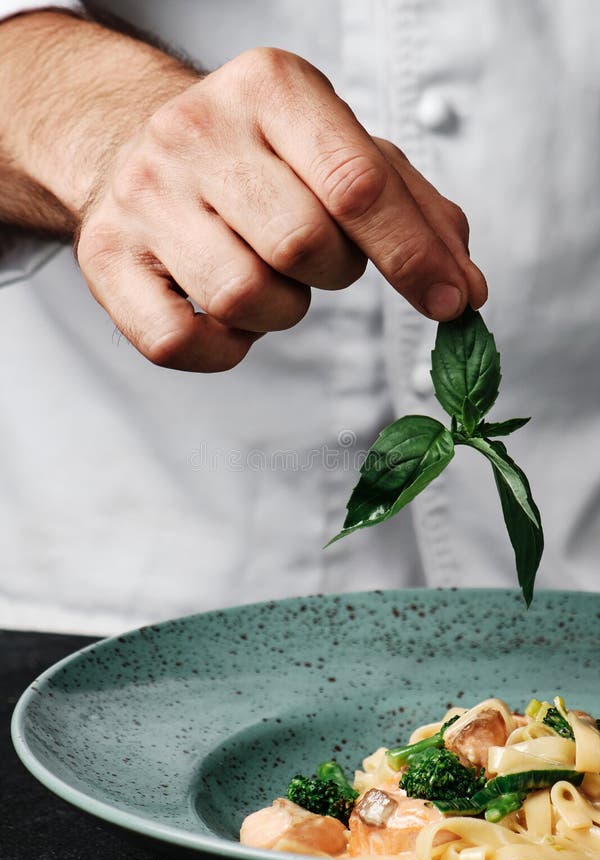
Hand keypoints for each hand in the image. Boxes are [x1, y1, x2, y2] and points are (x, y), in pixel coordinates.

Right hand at [0, 16, 485, 370]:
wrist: (134, 146)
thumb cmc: (258, 159)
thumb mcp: (341, 151)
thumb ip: (414, 211)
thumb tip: (465, 289)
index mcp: (271, 88)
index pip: (357, 183)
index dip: (412, 256)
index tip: (451, 302)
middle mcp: (197, 130)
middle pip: (304, 246)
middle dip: (333, 273)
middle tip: (318, 258)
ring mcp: (143, 195)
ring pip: (245, 298)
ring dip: (281, 311)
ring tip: (268, 276)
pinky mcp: (106, 257)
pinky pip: (180, 341)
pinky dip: (223, 348)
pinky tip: (227, 316)